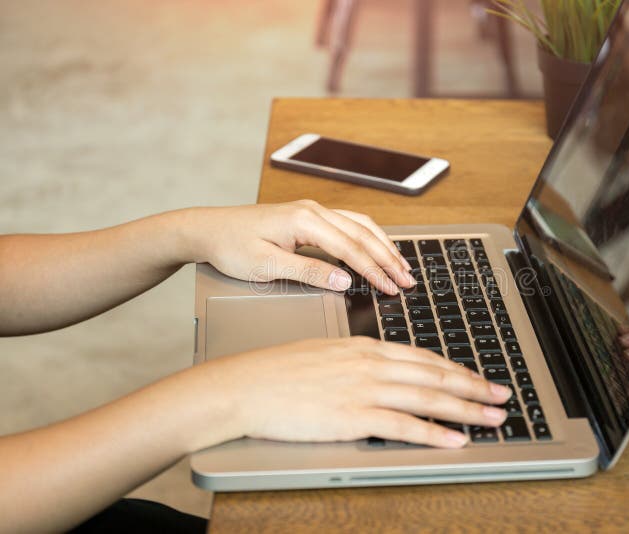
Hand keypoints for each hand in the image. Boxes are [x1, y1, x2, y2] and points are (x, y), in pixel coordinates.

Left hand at [187, 200, 413, 294]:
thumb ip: (309, 273)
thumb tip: (344, 280)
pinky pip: (349, 224)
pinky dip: (368, 238)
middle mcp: (313, 211)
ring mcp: (313, 211)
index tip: (391, 288)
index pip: (351, 248)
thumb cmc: (231, 247)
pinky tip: (377, 249)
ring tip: (401, 267)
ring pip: (360, 226)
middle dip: (388, 258)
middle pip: (363, 234)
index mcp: (305, 221)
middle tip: (408, 280)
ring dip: (383, 246)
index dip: (374, 271)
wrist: (208, 229)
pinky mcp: (309, 216)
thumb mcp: (267, 266)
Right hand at [204, 337, 512, 447]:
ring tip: (493, 418)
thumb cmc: (277, 371)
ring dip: (467, 410)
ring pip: (429, 399)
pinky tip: (455, 440)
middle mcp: (372, 364)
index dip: (456, 369)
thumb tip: (380, 371)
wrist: (246, 384)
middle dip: (474, 387)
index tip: (477, 377)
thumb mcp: (325, 354)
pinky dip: (434, 433)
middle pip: (435, 376)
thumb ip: (357, 362)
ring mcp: (365, 389)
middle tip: (502, 395)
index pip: (423, 358)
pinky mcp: (354, 416)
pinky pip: (404, 426)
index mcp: (366, 347)